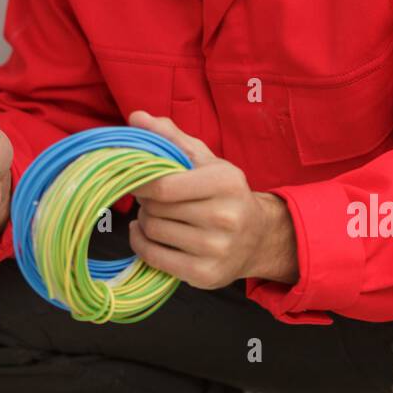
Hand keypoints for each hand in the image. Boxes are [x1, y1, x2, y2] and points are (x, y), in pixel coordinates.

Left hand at [125, 110, 298, 288]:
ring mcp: (217, 249)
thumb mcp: (204, 159)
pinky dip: (141, 244)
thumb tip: (136, 117)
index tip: (135, 178)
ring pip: (153, 231)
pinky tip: (147, 234)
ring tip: (157, 214)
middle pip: (155, 209)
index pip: (164, 186)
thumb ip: (169, 136)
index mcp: (225, 182)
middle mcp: (225, 216)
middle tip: (153, 198)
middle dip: (146, 201)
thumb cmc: (223, 192)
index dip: (140, 182)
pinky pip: (154, 258)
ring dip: (145, 221)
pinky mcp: (206, 275)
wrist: (257, 236)